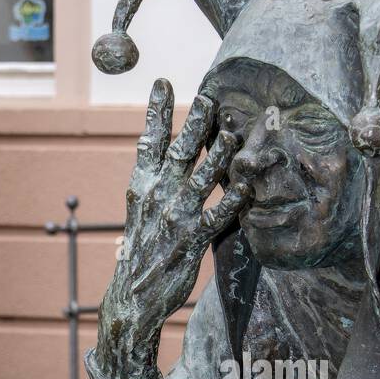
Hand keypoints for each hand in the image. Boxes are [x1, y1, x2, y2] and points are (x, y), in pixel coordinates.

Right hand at [96, 79, 247, 378]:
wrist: (133, 296)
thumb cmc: (141, 252)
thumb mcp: (140, 212)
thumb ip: (154, 184)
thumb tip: (166, 159)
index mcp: (141, 186)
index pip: (149, 141)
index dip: (157, 112)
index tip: (163, 82)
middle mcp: (156, 196)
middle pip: (178, 151)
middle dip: (195, 122)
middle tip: (210, 96)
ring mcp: (174, 217)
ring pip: (200, 178)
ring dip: (218, 154)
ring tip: (234, 132)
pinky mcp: (191, 240)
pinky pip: (217, 215)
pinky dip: (232, 200)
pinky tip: (246, 186)